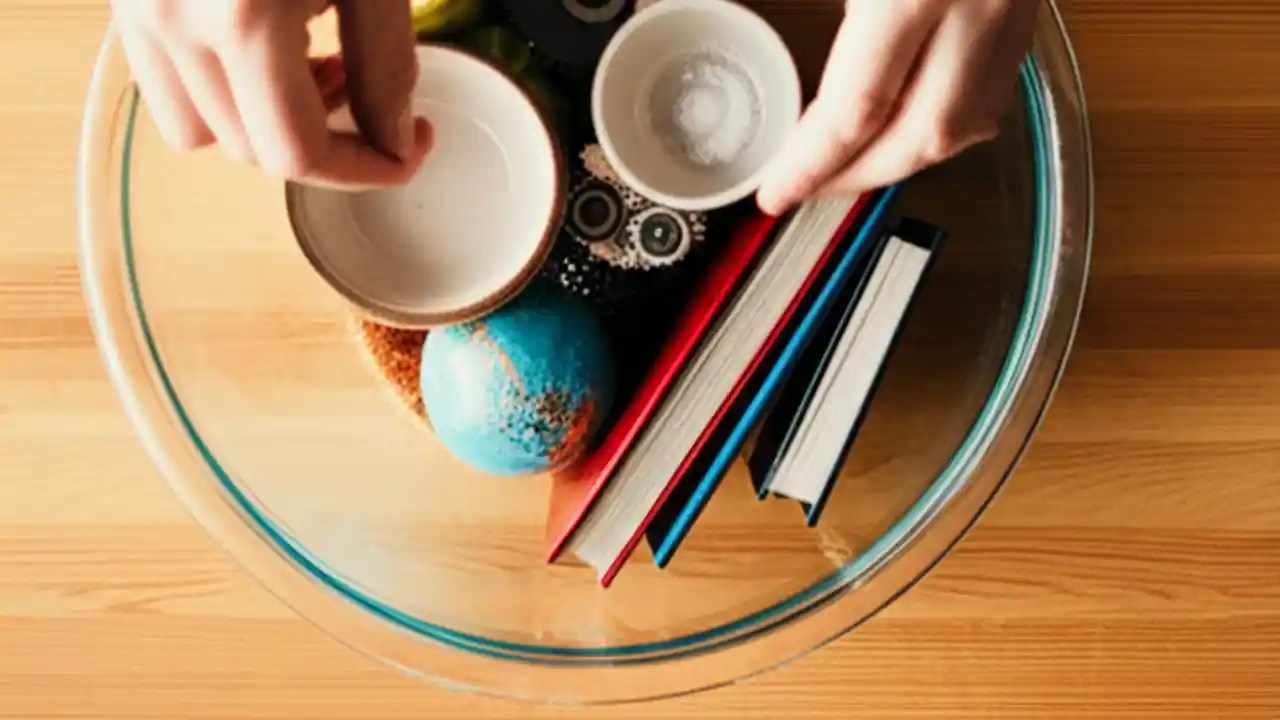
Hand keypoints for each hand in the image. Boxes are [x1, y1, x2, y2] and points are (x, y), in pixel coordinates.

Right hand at [111, 0, 431, 188]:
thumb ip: (386, 62)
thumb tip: (394, 140)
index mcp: (241, 17)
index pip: (299, 152)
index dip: (368, 168)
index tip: (412, 147)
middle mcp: (171, 20)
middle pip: (251, 150)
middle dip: (325, 142)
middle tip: (369, 94)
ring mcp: (134, 8)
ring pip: (199, 130)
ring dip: (264, 122)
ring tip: (314, 64)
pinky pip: (163, 83)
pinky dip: (219, 89)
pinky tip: (263, 44)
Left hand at [756, 0, 1037, 214]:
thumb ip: (839, 17)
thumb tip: (798, 96)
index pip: (859, 109)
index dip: (812, 164)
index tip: (777, 193)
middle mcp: (975, 9)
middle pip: (919, 137)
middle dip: (858, 176)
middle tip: (807, 187)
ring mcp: (1011, 13)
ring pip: (964, 126)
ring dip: (901, 157)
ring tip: (847, 163)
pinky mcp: (1028, 13)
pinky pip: (990, 92)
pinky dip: (942, 122)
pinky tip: (903, 123)